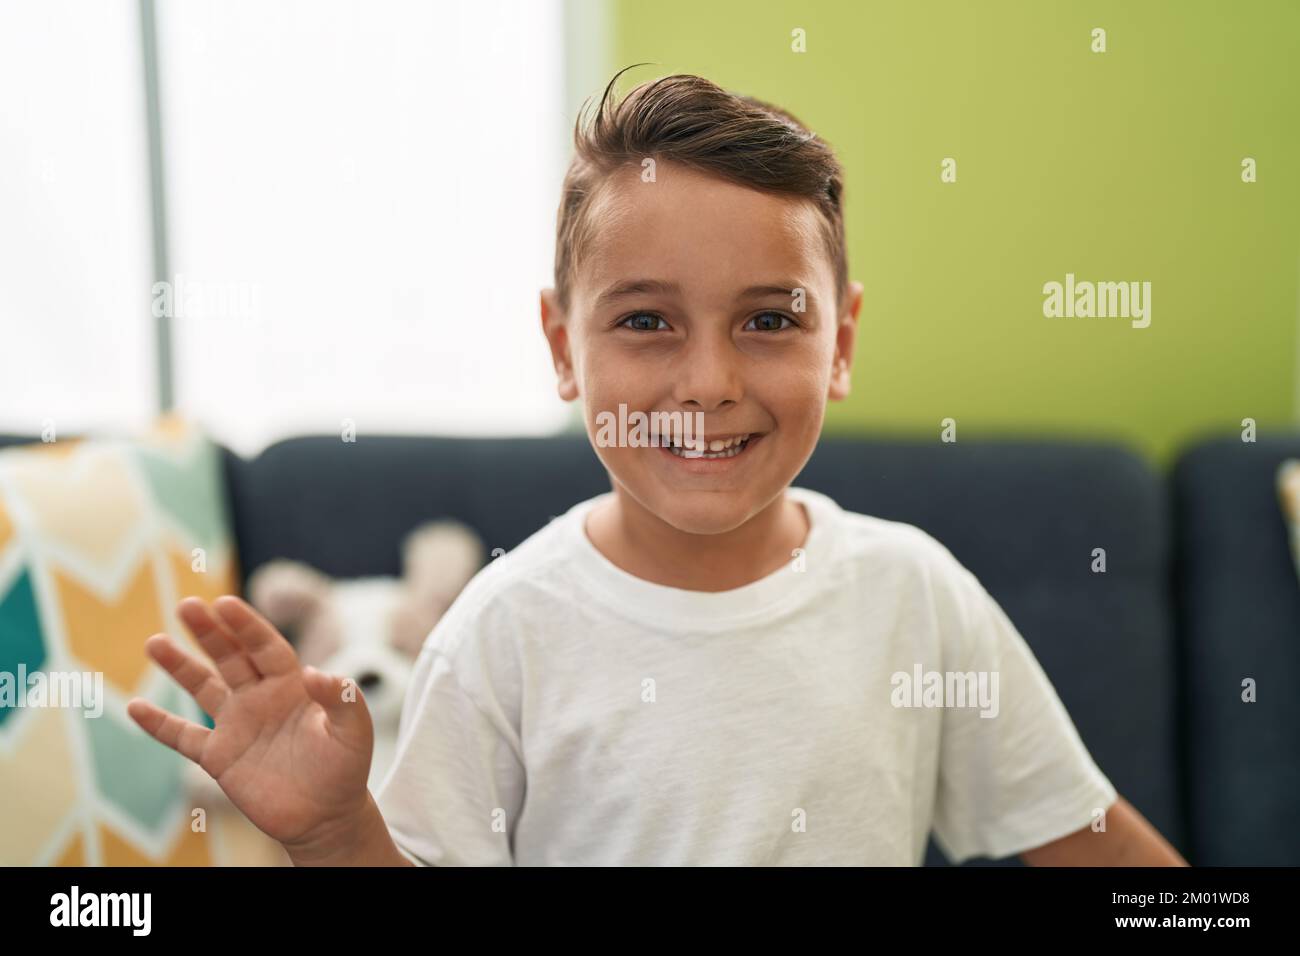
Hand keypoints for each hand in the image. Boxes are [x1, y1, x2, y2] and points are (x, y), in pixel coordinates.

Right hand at [128, 595, 374, 852]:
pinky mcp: (219, 757)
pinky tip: (134, 707)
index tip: (225, 602)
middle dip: (210, 631)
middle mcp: (260, 697)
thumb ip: (342, 699)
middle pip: (231, 656)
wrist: (326, 816)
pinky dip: (159, 724)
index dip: (246, 625)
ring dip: (180, 666)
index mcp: (292, 685)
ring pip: (202, 687)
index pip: (265, 646)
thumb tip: (316, 673)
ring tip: (154, 642)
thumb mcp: (354, 731)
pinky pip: (183, 737)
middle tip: (187, 605)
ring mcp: (237, 725)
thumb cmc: (345, 768)